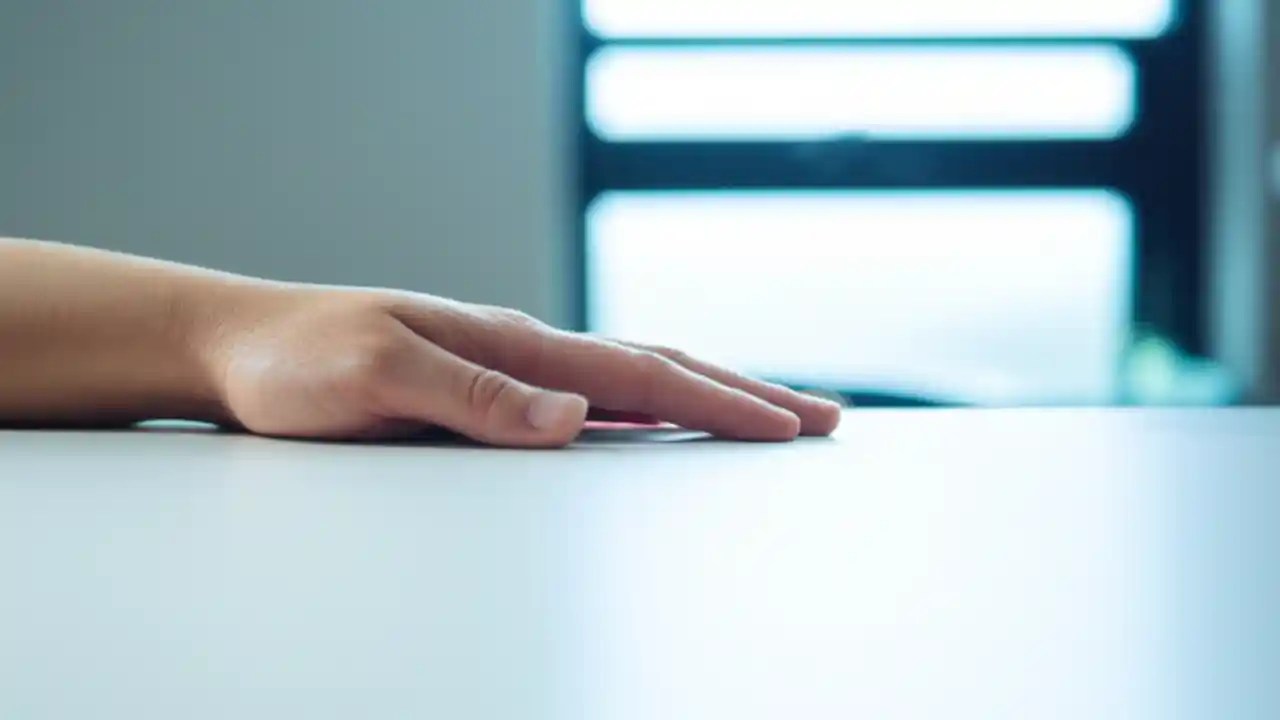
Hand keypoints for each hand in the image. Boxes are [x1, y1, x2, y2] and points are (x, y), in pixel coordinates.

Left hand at [211, 286, 841, 446]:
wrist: (239, 346)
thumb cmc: (297, 362)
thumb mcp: (377, 375)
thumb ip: (476, 396)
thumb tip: (575, 415)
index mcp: (510, 344)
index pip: (639, 375)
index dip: (720, 402)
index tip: (788, 424)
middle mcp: (524, 351)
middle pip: (659, 368)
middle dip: (744, 394)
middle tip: (818, 416)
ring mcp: (513, 369)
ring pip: (635, 380)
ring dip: (709, 397)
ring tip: (769, 413)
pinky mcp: (492, 391)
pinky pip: (593, 399)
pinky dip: (651, 407)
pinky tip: (666, 420)